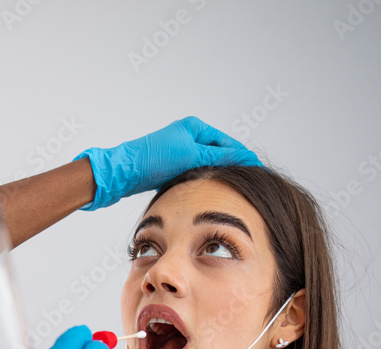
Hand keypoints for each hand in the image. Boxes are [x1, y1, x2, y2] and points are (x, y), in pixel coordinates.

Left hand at [74, 116, 263, 209]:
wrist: (122, 173)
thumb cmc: (153, 159)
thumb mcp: (191, 155)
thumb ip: (219, 156)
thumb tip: (245, 158)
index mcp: (194, 127)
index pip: (227, 142)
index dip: (243, 155)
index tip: (259, 168)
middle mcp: (187, 136)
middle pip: (218, 152)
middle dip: (232, 165)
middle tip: (250, 180)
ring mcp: (179, 152)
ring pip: (207, 164)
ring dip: (218, 173)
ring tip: (234, 186)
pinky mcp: (170, 167)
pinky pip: (194, 172)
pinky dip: (204, 178)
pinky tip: (210, 189)